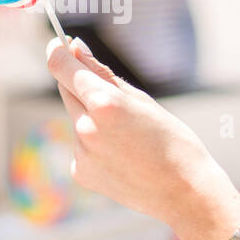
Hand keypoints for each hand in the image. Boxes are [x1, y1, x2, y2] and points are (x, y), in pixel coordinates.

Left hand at [45, 36, 239, 239]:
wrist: (183, 194)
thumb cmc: (172, 140)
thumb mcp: (141, 100)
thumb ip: (102, 73)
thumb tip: (74, 48)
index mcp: (104, 104)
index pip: (62, 68)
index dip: (56, 52)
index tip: (57, 45)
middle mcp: (85, 128)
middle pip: (67, 91)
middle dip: (81, 85)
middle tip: (113, 98)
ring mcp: (81, 153)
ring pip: (75, 119)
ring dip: (90, 117)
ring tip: (127, 136)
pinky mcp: (80, 172)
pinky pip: (80, 145)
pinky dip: (94, 143)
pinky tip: (121, 155)